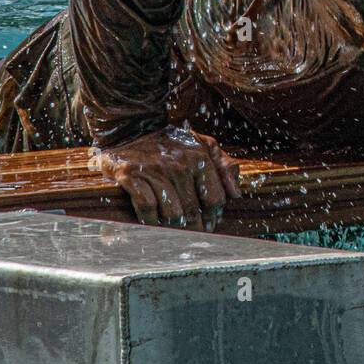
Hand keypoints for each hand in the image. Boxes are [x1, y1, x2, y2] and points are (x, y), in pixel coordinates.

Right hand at [92, 125, 241, 229]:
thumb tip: (236, 194)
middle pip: (194, 212)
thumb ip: (224, 165)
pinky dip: (150, 220)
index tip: (208, 223)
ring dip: (171, 225)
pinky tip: (151, 220)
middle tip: (189, 232)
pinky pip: (147, 209)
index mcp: (199, 156)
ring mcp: (154, 169)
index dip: (213, 216)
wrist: (128, 132)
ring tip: (170, 225)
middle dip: (193, 227)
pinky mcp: (130, 175)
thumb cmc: (170, 144)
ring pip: (172, 214)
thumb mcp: (201, 146)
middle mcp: (179, 163)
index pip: (215, 200)